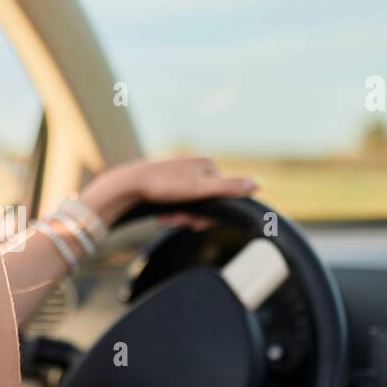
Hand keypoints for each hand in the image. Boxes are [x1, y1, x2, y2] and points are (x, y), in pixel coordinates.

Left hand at [79, 154, 257, 226]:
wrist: (127, 185)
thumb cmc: (164, 186)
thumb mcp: (201, 190)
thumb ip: (230, 188)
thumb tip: (259, 185)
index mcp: (207, 162)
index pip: (222, 195)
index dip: (209, 214)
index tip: (194, 223)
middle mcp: (194, 163)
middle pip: (205, 200)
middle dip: (192, 215)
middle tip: (176, 221)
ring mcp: (179, 170)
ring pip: (190, 202)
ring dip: (180, 216)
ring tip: (166, 219)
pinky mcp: (164, 178)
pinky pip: (176, 199)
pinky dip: (170, 210)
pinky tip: (161, 215)